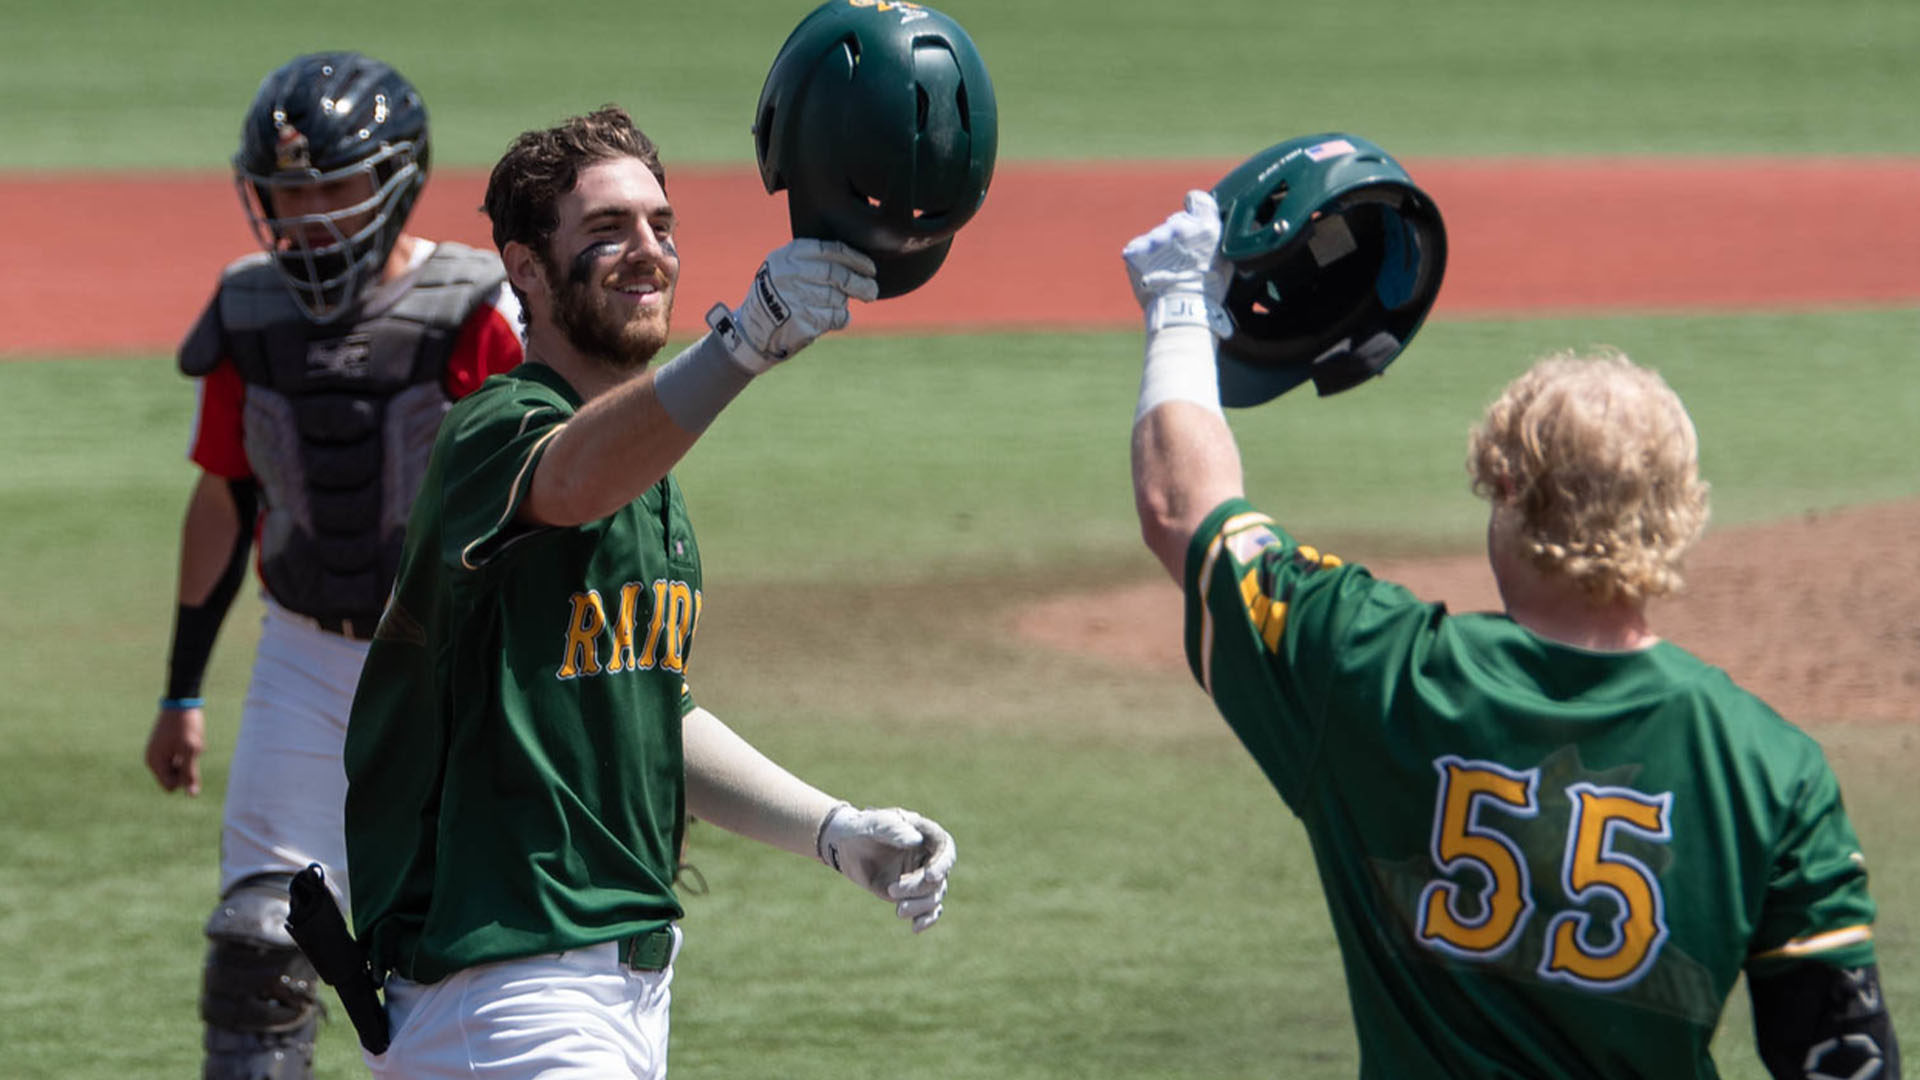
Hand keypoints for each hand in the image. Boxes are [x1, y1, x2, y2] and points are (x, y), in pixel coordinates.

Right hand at [145, 705, 205, 795]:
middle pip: (174, 778)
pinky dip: (186, 752)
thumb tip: (191, 795)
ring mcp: (158, 753)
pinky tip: (188, 738)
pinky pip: (178, 758)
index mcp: (155, 762)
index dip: (184, 778)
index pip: (170, 786)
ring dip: (188, 759)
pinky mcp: (164, 747)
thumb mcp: (191, 749)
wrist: (182, 700)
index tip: (189, 760)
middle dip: (186, 767)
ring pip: (178, 768)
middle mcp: (153, 760)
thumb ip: (190, 773)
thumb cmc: (186, 725)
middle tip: (190, 748)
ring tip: (189, 742)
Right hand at [705, 239, 878, 373]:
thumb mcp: (785, 270)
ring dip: (843, 303)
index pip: (830, 250)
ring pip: (837, 297)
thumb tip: (857, 264)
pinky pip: (834, 317)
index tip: (869, 267)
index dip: (855, 258)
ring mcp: (794, 297)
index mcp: (788, 256)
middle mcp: (790, 274)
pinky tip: (835, 319)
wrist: (751, 333)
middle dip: (859, 283)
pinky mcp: (800, 321)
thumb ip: (812, 262)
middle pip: (837, 274)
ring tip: (836, 306)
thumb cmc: (776, 299)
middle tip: (872, 291)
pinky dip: (840, 318)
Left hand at [816, 804, 955, 932]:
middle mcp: (928, 856)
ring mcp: (921, 875)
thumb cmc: (863, 827)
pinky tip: (915, 928)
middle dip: (918, 888)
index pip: (946, 849)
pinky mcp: (912, 893)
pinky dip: (925, 919)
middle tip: (892, 890)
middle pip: (938, 878)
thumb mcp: (876, 824)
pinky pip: (928, 909)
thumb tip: (916, 841)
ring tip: (898, 911)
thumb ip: (895, 830)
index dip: (943, 864)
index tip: (930, 876)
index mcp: (926, 834)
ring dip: (919, 906)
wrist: (845, 844)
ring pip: (934, 896)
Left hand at [1121, 189, 1231, 335]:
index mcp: (1206, 227)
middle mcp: (1179, 227)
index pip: (1198, 200)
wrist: (1180, 312)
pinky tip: (1152, 274)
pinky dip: (1142, 259)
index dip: (1195, 206)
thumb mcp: (1225, 261)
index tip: (1192, 210)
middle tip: (1181, 261)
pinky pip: (1138, 248)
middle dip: (1178, 236)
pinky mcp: (1135, 250)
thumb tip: (1213, 228)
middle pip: (1176, 222)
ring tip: (1166, 273)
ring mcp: (1155, 238)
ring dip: (1159, 250)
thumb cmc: (1207, 292)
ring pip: (1156, 237)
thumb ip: (1216, 238)